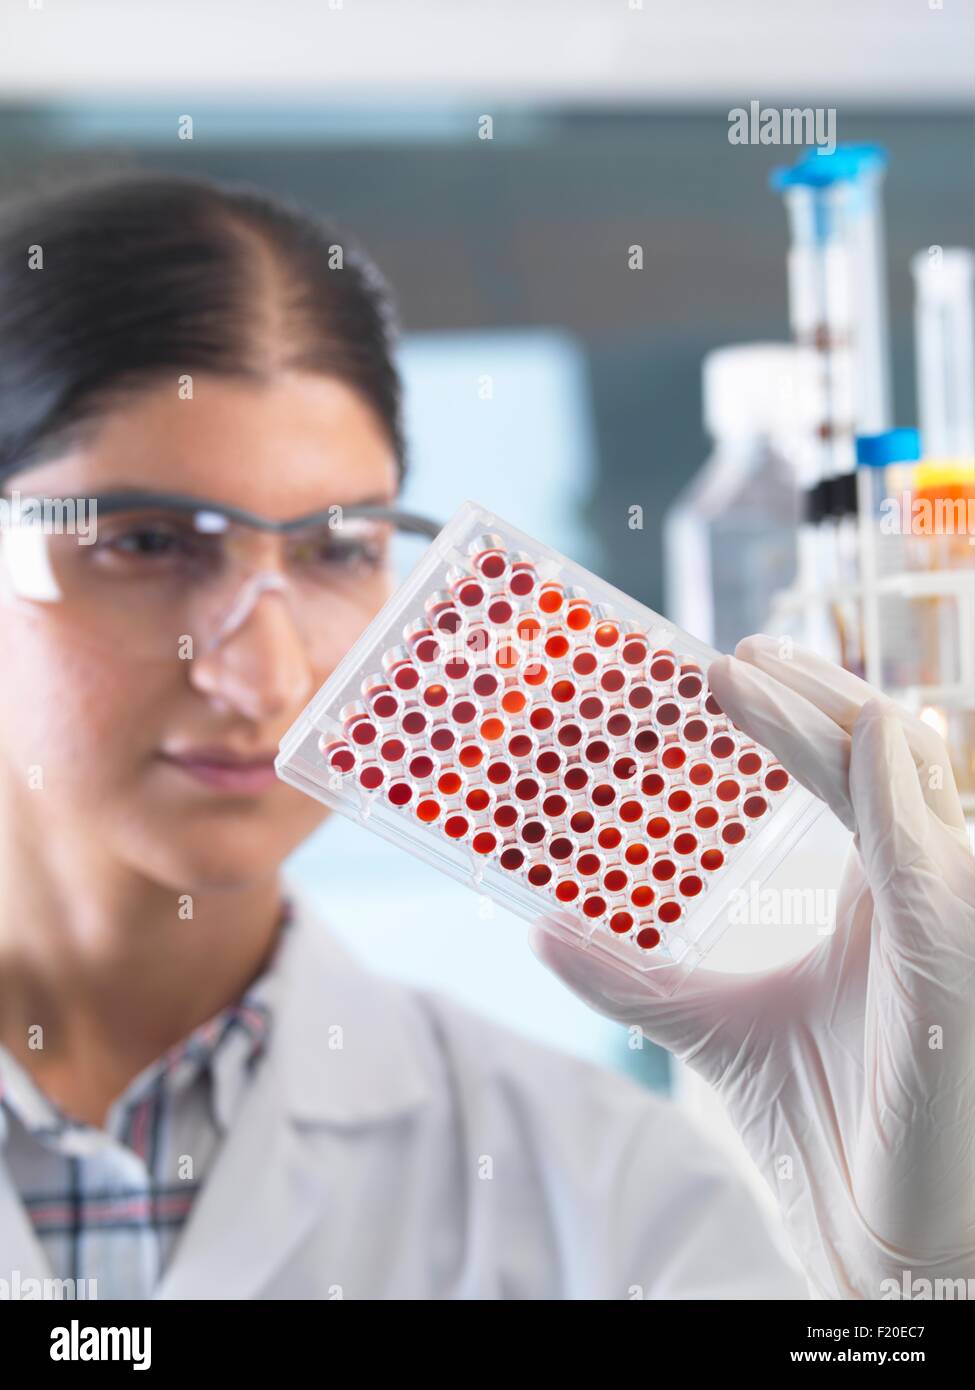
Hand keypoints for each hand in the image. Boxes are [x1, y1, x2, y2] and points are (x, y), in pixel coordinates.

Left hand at [529, 635, 974, 1298]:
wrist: (881, 1242)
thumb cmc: (834, 1128)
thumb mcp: (714, 1030)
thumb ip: (636, 980)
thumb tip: (539, 930)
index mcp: (880, 892)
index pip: (846, 770)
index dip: (795, 713)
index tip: (725, 669)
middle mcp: (923, 891)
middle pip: (876, 756)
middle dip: (809, 694)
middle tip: (729, 657)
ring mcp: (948, 923)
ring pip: (907, 787)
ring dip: (831, 721)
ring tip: (747, 675)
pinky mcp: (961, 967)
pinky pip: (934, 867)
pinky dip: (902, 799)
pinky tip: (864, 740)